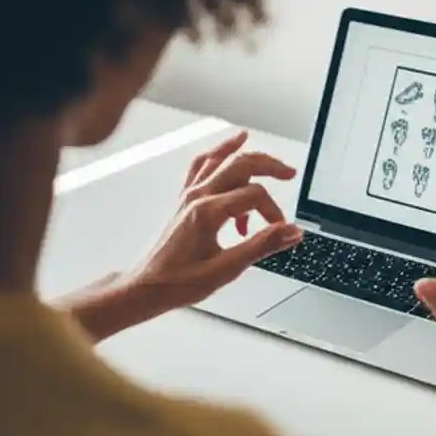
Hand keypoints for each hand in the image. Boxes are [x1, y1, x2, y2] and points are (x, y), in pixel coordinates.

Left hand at [56, 130, 302, 340]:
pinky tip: (230, 148)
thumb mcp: (226, 269)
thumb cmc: (178, 282)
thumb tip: (290, 231)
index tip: (280, 230)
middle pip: (240, 164)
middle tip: (289, 174)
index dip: (273, 211)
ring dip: (247, 155)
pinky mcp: (184, 199)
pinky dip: (219, 153)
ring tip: (268, 160)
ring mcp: (188, 196)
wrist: (145, 287)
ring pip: (221, 159)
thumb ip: (262, 246)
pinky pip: (202, 166)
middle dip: (269, 166)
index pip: (254, 196)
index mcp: (208, 212)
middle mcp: (197, 197)